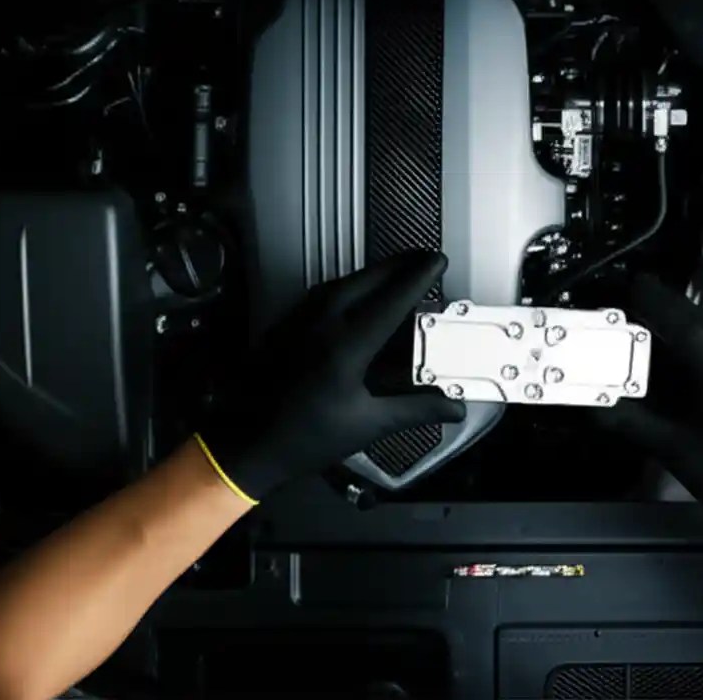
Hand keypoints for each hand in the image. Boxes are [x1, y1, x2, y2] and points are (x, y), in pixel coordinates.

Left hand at [198, 251, 466, 501]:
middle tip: (422, 257)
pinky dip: (347, 286)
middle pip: (366, 279)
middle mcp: (321, 324)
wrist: (249, 445)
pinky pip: (320, 295)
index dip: (419, 277)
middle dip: (398, 264)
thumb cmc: (307, 438)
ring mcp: (298, 322)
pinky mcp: (283, 327)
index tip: (438, 261)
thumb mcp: (369, 425)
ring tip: (395, 271)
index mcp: (347, 345)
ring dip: (371, 273)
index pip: (392, 299)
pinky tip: (356, 294)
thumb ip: (415, 410)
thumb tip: (453, 409)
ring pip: (341, 283)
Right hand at [601, 276, 702, 555]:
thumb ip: (631, 424)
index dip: (658, 305)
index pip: (687, 329)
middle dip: (669, 304)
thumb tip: (595, 408)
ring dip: (681, 319)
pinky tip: (673, 346)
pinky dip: (692, 339)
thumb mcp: (674, 451)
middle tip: (637, 290)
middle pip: (702, 323)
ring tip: (649, 311)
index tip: (633, 287)